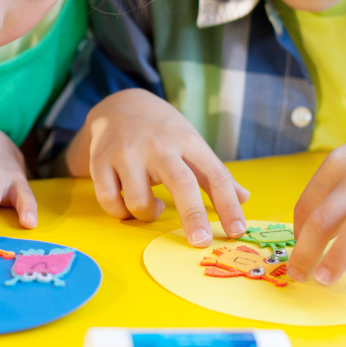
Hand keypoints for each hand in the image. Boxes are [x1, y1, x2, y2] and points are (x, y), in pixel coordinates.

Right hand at [67, 88, 249, 247]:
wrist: (119, 104)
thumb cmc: (162, 131)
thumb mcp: (191, 142)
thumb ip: (215, 173)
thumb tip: (245, 198)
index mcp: (187, 141)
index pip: (215, 174)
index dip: (228, 205)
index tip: (237, 231)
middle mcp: (158, 146)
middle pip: (180, 183)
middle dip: (193, 216)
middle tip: (200, 242)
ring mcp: (127, 152)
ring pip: (139, 200)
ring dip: (148, 214)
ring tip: (152, 208)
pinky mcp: (100, 160)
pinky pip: (109, 200)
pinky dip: (120, 212)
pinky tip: (127, 206)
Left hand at [288, 108, 345, 284]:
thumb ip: (332, 189)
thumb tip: (311, 228)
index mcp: (336, 166)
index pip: (306, 204)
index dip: (297, 233)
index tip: (297, 252)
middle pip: (323, 219)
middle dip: (306, 251)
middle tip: (299, 276)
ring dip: (337, 257)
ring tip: (324, 281)